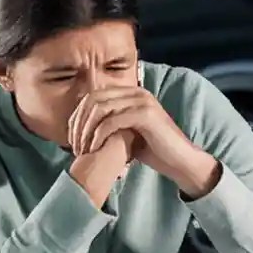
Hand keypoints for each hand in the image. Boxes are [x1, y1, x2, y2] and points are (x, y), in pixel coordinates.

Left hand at [68, 87, 220, 197]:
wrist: (180, 160)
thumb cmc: (153, 150)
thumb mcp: (126, 133)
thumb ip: (109, 124)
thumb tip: (82, 128)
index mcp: (130, 92)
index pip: (93, 96)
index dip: (77, 116)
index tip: (71, 139)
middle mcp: (136, 92)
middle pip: (93, 99)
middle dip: (78, 123)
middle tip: (74, 146)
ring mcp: (141, 101)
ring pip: (100, 108)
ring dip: (86, 130)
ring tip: (82, 149)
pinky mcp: (145, 114)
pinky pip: (112, 120)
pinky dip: (98, 135)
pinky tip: (94, 149)